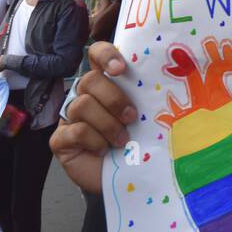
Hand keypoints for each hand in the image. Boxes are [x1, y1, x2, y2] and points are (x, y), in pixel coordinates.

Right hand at [50, 42, 135, 194]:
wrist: (126, 178)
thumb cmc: (137, 142)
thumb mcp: (145, 117)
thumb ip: (146, 97)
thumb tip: (172, 79)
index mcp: (105, 83)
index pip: (97, 54)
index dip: (106, 55)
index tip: (120, 69)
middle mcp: (84, 96)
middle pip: (90, 80)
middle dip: (114, 99)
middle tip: (132, 117)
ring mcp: (69, 117)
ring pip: (82, 105)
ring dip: (108, 124)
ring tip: (122, 140)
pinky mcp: (59, 140)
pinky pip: (74, 131)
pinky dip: (94, 140)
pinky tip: (104, 150)